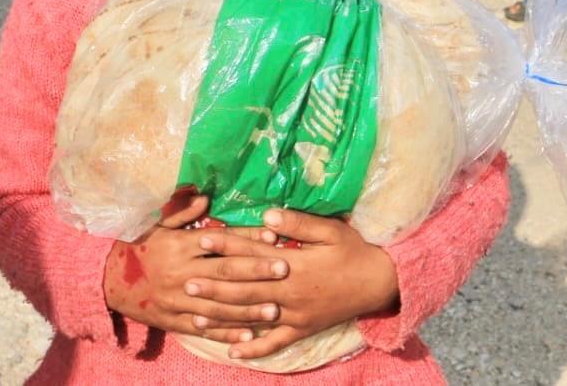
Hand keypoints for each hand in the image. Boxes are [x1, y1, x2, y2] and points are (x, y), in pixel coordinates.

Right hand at [102, 195, 288, 343]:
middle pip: (224, 272)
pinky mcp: (174, 321)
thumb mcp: (156, 224)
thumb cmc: (139, 248)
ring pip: (219, 305)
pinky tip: (248, 335)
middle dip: (256, 271)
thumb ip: (182, 212)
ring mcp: (179, 300)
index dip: (246, 239)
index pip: (219, 241)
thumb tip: (205, 197)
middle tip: (284, 269)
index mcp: (180, 246)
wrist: (108, 282)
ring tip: (275, 309)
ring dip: (248, 308)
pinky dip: (226, 333)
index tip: (272, 238)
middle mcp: (182, 272)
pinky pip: (204, 329)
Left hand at [189, 209, 398, 359]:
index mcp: (294, 264)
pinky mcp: (303, 328)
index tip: (202, 240)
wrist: (380, 282)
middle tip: (187, 283)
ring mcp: (294, 314)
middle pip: (244, 289)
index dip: (226, 246)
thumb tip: (266, 216)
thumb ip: (298, 224)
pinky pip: (275, 342)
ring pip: (253, 317)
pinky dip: (254, 348)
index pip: (252, 254)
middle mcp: (289, 292)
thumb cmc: (354, 250)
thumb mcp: (330, 230)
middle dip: (214, 286)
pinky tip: (233, 351)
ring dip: (224, 317)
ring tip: (197, 316)